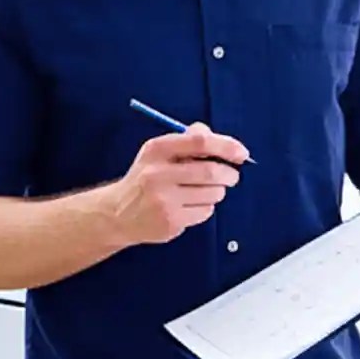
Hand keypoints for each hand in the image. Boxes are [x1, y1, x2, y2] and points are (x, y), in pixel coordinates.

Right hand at [107, 123, 250, 245]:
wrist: (117, 213)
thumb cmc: (146, 178)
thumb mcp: (158, 152)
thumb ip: (187, 140)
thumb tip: (216, 136)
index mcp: (157, 150)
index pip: (199, 142)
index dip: (226, 146)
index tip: (241, 153)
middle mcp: (158, 174)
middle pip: (210, 171)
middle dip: (229, 174)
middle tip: (232, 176)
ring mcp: (164, 200)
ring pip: (213, 193)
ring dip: (218, 191)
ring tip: (207, 190)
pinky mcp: (170, 222)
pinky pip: (205, 212)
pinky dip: (206, 207)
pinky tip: (191, 205)